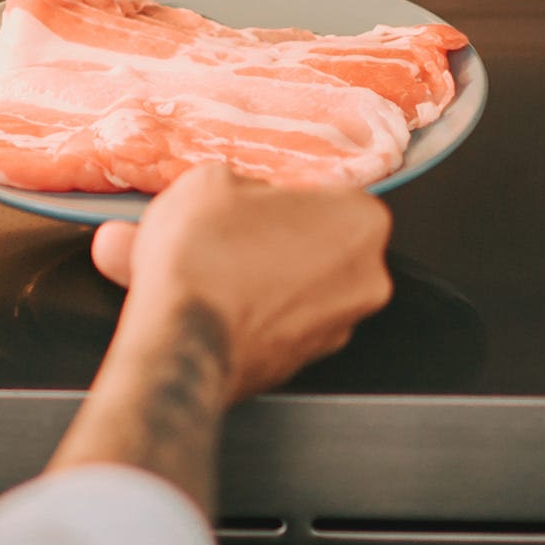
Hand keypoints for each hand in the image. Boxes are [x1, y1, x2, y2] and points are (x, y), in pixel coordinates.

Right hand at [89, 164, 392, 401]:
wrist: (178, 339)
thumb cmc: (203, 258)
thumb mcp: (214, 180)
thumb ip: (249, 183)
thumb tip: (245, 196)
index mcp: (360, 221)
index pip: (332, 194)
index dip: (287, 196)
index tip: (259, 201)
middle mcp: (366, 280)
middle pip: (324, 244)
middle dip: (283, 238)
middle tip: (237, 233)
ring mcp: (338, 329)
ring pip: (304, 288)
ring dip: (271, 278)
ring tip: (221, 269)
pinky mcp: (303, 364)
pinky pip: (284, 325)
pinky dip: (260, 314)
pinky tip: (222, 302)